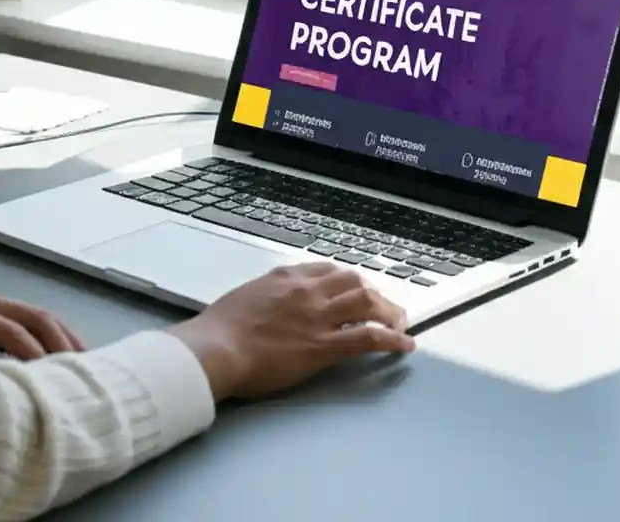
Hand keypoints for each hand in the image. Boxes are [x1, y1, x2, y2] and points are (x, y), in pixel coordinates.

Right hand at [170, 262, 414, 400]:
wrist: (215, 348)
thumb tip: (268, 305)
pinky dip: (392, 339)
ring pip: (368, 302)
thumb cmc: (217, 330)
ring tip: (399, 324)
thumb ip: (263, 297)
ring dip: (389, 312)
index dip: (346, 281)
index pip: (327, 270)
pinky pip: (369, 337)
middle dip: (373, 293)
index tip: (353, 290)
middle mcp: (306, 291)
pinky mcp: (324, 346)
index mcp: (284, 278)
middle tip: (382, 308)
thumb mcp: (242, 298)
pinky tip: (404, 345)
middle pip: (354, 281)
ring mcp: (317, 317)